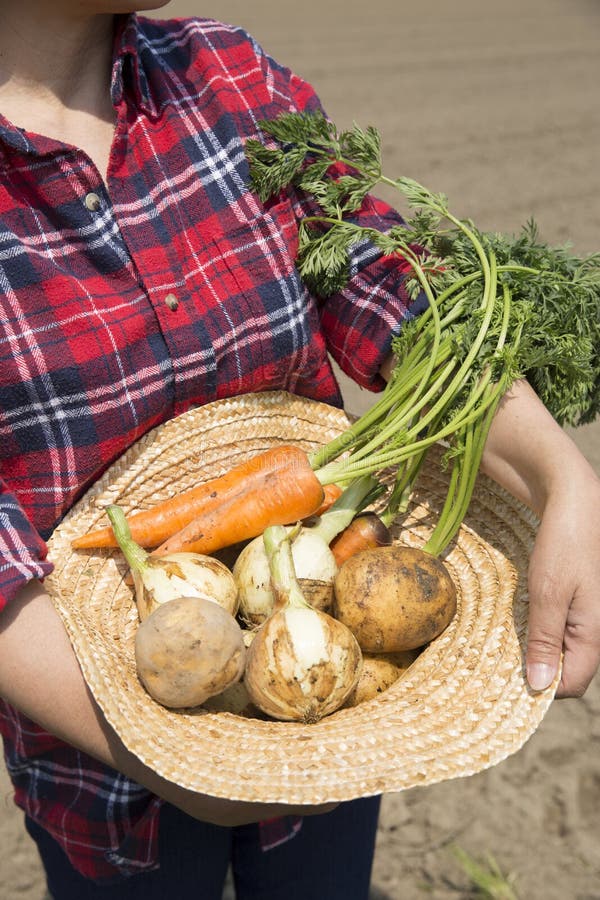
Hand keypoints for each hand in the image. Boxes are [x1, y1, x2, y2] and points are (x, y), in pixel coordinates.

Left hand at [480, 379, 599, 698]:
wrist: (573, 495)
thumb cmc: (564, 542)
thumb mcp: (548, 592)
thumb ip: (543, 640)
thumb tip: (539, 687)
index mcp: (595, 631)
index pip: (571, 684)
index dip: (540, 687)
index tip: (506, 678)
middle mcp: (594, 626)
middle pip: (565, 667)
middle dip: (534, 668)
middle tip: (497, 659)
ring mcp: (584, 611)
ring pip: (558, 647)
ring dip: (532, 648)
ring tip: (502, 640)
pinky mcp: (573, 596)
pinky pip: (556, 626)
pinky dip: (536, 628)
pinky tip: (516, 618)